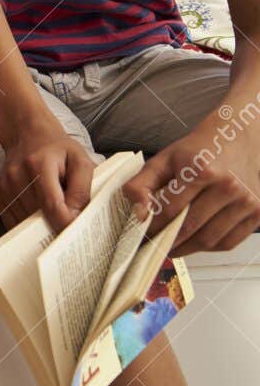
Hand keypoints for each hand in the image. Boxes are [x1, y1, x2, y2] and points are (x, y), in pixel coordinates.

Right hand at [0, 119, 95, 228]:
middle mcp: (17, 176)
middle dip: (54, 224)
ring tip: (53, 213)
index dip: (65, 222)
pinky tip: (38, 214)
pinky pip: (13, 220)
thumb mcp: (81, 161)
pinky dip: (27, 223)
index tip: (76, 230)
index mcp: (39, 164)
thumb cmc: (58, 149)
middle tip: (68, 222)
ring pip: (24, 222)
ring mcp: (5, 186)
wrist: (28, 135)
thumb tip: (75, 217)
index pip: (51, 204)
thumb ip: (82, 189)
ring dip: (40, 224)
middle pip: (37, 216)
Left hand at [122, 114, 259, 254]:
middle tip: (153, 247)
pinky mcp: (258, 211)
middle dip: (167, 241)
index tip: (142, 234)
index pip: (169, 209)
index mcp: (201, 170)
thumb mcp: (164, 159)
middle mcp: (228, 186)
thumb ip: (142, 183)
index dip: (152, 226)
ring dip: (187, 249)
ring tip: (171, 247)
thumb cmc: (200, 149)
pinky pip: (230, 242)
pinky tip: (195, 242)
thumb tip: (137, 213)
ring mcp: (246, 200)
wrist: (239, 137)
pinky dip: (209, 247)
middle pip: (190, 227)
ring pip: (210, 240)